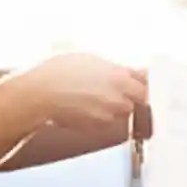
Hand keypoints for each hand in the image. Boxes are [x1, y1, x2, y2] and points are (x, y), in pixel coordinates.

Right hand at [16, 53, 146, 131]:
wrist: (38, 95)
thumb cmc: (58, 72)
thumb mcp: (89, 59)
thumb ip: (113, 68)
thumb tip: (125, 71)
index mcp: (119, 76)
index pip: (147, 80)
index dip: (146, 80)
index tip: (145, 79)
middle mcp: (118, 98)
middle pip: (139, 98)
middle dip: (132, 94)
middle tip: (118, 88)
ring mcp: (108, 115)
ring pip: (121, 111)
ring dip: (115, 105)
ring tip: (93, 95)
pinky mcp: (96, 128)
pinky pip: (105, 121)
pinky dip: (99, 115)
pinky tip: (84, 105)